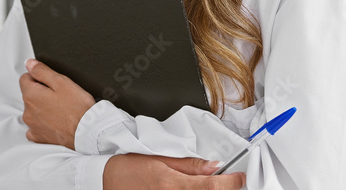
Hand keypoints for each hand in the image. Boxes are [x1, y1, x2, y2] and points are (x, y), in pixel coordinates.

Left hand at [19, 59, 95, 149]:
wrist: (87, 132)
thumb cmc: (77, 108)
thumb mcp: (62, 82)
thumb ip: (42, 71)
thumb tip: (29, 64)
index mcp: (31, 95)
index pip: (25, 78)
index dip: (38, 77)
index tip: (51, 82)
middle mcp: (28, 112)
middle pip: (29, 95)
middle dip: (41, 92)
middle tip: (60, 95)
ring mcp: (32, 126)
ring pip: (33, 110)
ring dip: (42, 107)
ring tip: (61, 109)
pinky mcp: (39, 137)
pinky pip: (35, 126)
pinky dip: (43, 123)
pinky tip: (56, 121)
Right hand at [103, 153, 246, 189]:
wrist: (105, 181)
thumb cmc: (129, 168)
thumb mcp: (160, 159)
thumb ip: (189, 165)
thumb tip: (214, 166)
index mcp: (172, 184)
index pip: (212, 187)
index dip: (231, 183)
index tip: (240, 178)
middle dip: (224, 189)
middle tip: (231, 182)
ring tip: (213, 185)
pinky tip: (196, 189)